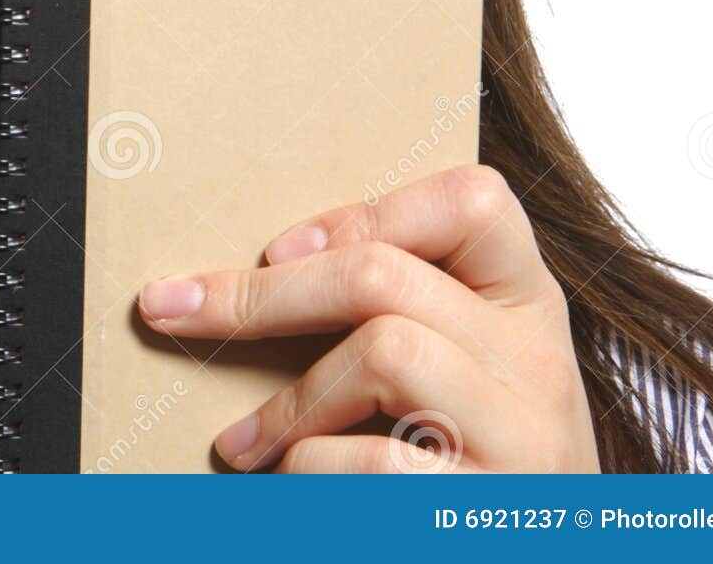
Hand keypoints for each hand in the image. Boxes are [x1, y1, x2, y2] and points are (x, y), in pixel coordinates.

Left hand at [137, 163, 599, 472]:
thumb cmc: (470, 467)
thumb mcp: (462, 371)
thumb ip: (402, 310)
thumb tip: (247, 276)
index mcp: (528, 304)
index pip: (472, 200)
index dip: (363, 213)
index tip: (275, 250)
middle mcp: (540, 363)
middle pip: (383, 275)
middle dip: (261, 295)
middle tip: (172, 309)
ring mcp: (526, 439)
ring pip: (385, 351)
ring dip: (290, 402)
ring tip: (244, 447)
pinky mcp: (488, 513)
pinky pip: (376, 460)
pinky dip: (312, 471)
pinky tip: (295, 490)